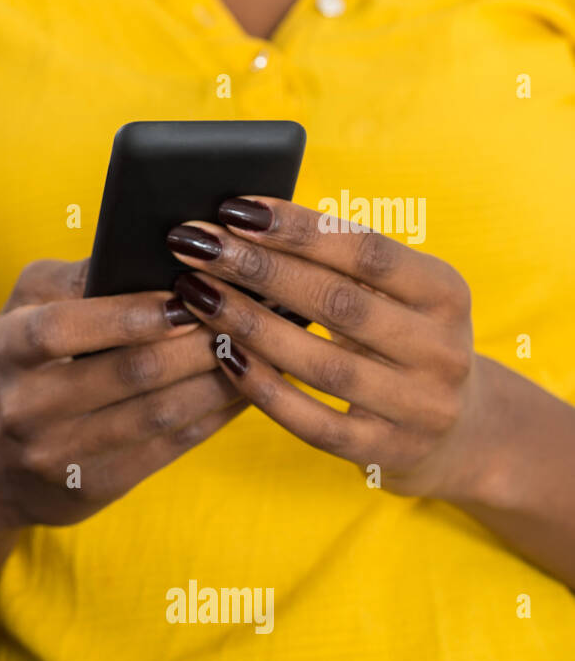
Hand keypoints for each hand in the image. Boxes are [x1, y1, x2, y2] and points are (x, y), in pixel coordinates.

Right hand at [0, 259, 245, 602]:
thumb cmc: (20, 366)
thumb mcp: (24, 310)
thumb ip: (75, 277)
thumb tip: (148, 249)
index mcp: (8, 350)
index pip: (62, 330)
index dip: (125, 315)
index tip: (183, 295)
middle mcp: (26, 407)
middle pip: (128, 373)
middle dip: (196, 342)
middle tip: (247, 313)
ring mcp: (59, 454)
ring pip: (157, 414)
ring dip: (217, 379)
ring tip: (257, 346)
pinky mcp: (93, 487)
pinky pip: (167, 449)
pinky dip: (212, 416)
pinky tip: (245, 389)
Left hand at [167, 196, 486, 499]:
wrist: (463, 430)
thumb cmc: (404, 340)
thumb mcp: (400, 295)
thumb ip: (342, 264)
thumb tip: (246, 220)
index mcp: (445, 292)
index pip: (367, 250)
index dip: (299, 228)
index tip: (235, 209)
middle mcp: (441, 349)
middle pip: (338, 303)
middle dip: (259, 269)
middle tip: (197, 245)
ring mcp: (417, 407)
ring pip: (321, 363)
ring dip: (250, 324)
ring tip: (196, 293)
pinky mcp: (385, 452)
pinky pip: (312, 421)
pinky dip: (263, 388)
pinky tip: (222, 355)